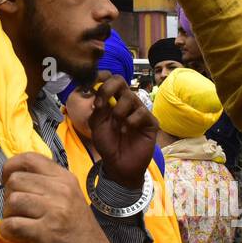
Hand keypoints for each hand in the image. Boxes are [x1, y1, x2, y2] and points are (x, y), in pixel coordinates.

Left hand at [0, 153, 137, 242]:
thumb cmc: (77, 231)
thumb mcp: (69, 196)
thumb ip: (46, 183)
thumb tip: (13, 174)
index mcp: (65, 178)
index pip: (29, 158)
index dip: (11, 167)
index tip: (8, 181)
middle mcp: (61, 191)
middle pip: (15, 181)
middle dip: (9, 197)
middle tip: (17, 211)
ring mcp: (55, 211)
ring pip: (12, 201)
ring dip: (8, 215)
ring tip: (19, 224)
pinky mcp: (47, 233)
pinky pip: (12, 224)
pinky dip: (7, 231)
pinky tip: (16, 235)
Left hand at [87, 73, 156, 189]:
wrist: (118, 165)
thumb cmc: (107, 144)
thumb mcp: (96, 124)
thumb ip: (98, 107)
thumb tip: (98, 90)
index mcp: (113, 100)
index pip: (109, 80)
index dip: (100, 77)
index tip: (90, 85)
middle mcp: (126, 102)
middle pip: (120, 80)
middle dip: (108, 89)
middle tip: (101, 105)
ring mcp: (139, 110)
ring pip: (130, 97)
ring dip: (118, 112)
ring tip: (117, 126)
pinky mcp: (151, 122)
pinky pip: (141, 112)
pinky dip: (130, 122)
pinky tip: (127, 131)